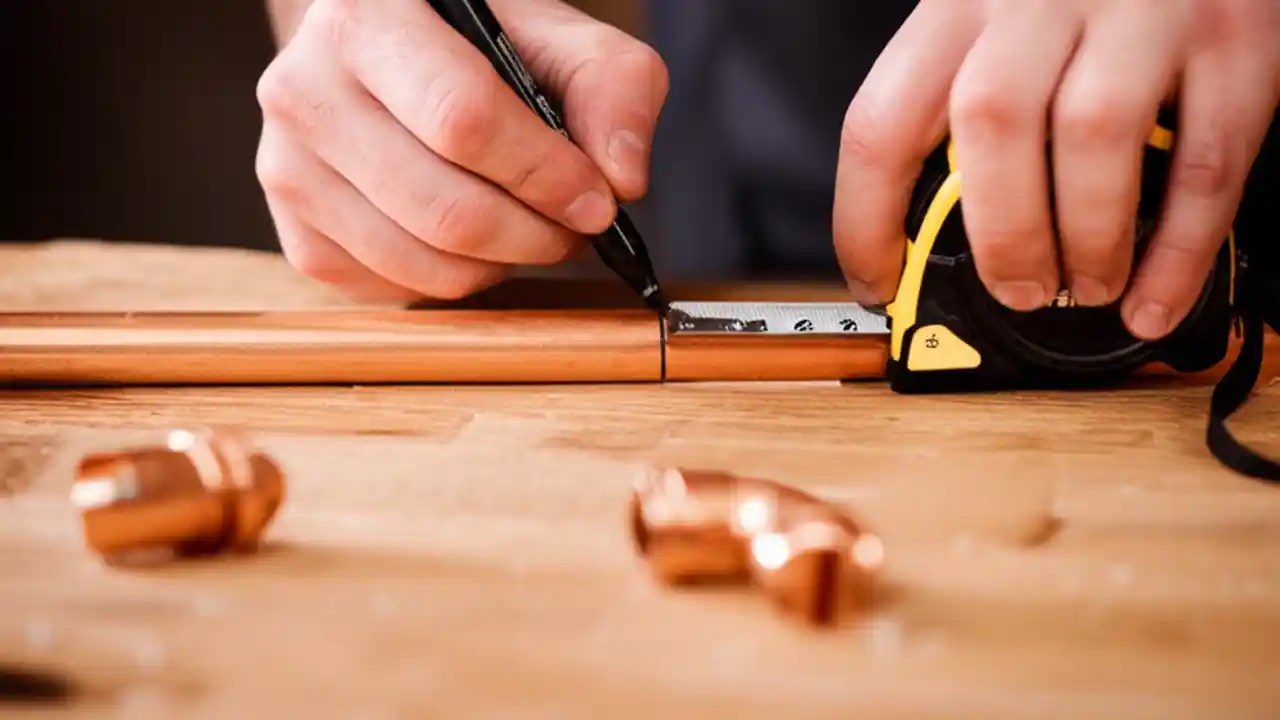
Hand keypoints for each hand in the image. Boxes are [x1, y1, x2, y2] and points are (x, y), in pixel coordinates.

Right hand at [255, 0, 668, 301]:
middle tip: (574, 227)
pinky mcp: (297, 237)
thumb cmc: (479, 48)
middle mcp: (304, 91)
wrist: (390, 60)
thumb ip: (612, 88)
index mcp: (367, 18)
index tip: (596, 200)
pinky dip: (457, 280)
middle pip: (444, 210)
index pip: (463, 119)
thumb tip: (621, 178)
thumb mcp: (559, 39)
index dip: (544, 174)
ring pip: (423, 264)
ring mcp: (287, 170)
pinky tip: (474, 241)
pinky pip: (397, 291)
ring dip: (503, 264)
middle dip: (535, 235)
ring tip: (531, 230)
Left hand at [834, 0, 1279, 339]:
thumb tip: (927, 236)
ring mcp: (1142, 9)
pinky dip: (1179, 247)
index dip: (865, 223)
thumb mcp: (995, 19)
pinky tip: (1155, 294)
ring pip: (1094, 136)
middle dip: (1001, 236)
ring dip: (1088, 240)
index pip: (880, 120)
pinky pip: (1204, 157)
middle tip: (1016, 292)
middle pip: (992, 122)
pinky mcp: (1232, 31)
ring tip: (1089, 286)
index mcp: (961, 3)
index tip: (878, 284)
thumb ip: (961, 101)